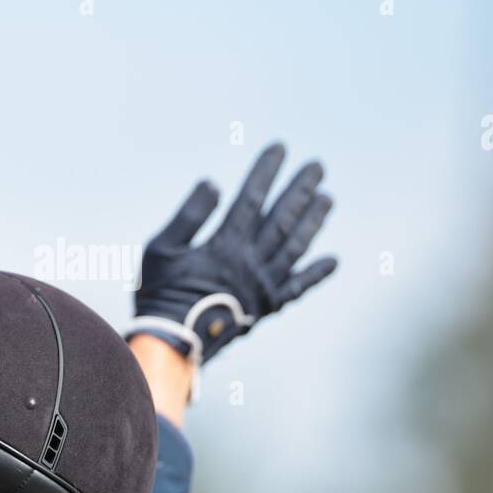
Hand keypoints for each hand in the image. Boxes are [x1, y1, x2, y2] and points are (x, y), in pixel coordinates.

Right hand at [128, 143, 336, 366]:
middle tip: (318, 166)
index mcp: (225, 245)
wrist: (172, 345)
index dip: (266, 171)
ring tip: (328, 199)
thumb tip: (214, 184)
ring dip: (313, 221)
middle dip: (301, 189)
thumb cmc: (160, 295)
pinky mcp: (267, 306)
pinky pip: (297, 288)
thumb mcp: (161, 249)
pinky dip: (316, 274)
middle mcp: (251, 262)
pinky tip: (333, 260)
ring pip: (296, 247)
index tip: (280, 148)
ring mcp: (263, 285)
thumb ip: (189, 215)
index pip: (252, 198)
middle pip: (283, 218)